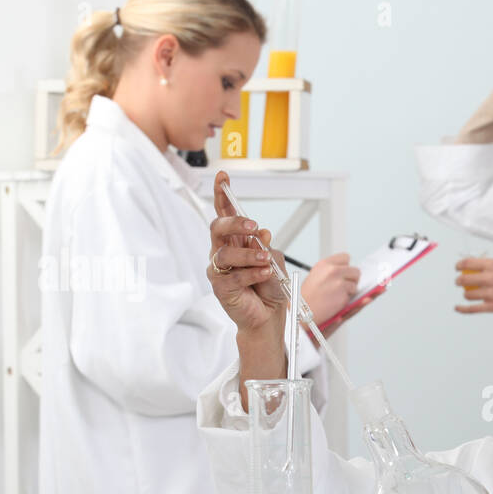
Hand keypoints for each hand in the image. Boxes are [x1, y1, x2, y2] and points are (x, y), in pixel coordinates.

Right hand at [207, 171, 286, 337]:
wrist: (268, 316)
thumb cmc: (269, 288)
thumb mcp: (275, 261)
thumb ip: (266, 246)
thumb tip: (261, 233)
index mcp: (236, 241)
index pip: (225, 213)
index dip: (222, 194)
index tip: (224, 176)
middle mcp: (224, 252)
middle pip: (218, 227)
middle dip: (235, 223)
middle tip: (254, 227)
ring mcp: (220, 270)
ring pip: (225, 253)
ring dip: (249, 254)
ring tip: (265, 260)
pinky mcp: (221, 288)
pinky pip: (234, 275)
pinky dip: (253, 273)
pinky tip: (264, 274)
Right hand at [302, 253, 360, 324]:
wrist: (301, 313)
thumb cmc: (306, 298)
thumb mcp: (315, 277)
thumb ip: (329, 272)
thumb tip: (346, 272)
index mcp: (324, 264)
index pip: (345, 258)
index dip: (346, 267)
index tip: (343, 274)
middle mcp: (332, 270)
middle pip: (355, 271)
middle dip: (352, 279)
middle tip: (342, 287)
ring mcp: (339, 283)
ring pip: (355, 285)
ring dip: (349, 291)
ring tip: (334, 296)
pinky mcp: (343, 295)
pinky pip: (352, 297)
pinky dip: (347, 301)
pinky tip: (335, 303)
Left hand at [455, 258, 492, 314]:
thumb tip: (484, 265)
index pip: (469, 262)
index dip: (459, 264)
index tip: (457, 267)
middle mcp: (490, 278)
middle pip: (465, 279)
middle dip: (459, 280)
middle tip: (459, 281)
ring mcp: (491, 293)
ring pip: (468, 294)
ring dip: (465, 294)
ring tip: (467, 294)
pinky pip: (473, 309)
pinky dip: (463, 309)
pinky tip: (457, 308)